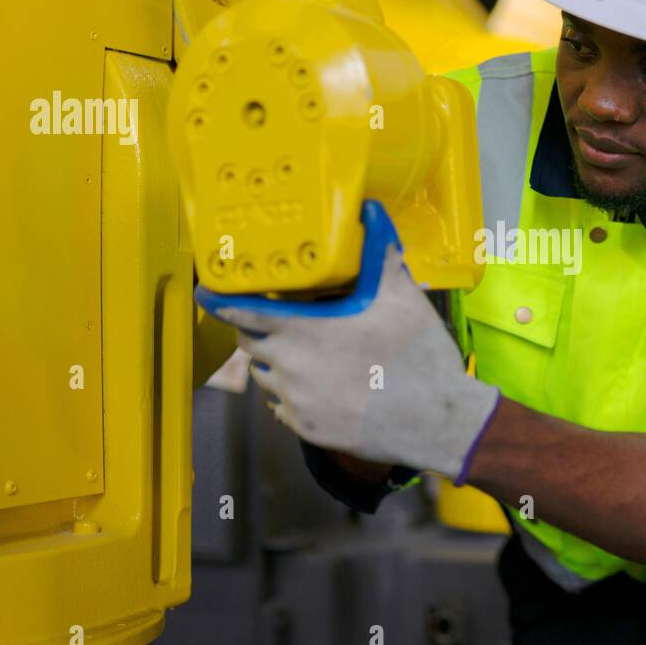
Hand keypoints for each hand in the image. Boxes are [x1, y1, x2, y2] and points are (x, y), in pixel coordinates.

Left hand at [216, 246, 499, 480]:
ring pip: (264, 376)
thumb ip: (380, 254)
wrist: (440, 423)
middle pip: (250, 343)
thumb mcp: (403, 299)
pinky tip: (317, 384)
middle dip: (255, 326)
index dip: (219, 300)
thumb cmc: (421, 359)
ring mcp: (297, 404)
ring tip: (304, 350)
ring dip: (273, 360)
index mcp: (306, 332)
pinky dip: (289, 392)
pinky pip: (280, 407)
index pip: (244, 312)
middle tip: (275, 316)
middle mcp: (291, 369)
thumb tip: (373, 213)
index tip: (205, 291)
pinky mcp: (308, 431)